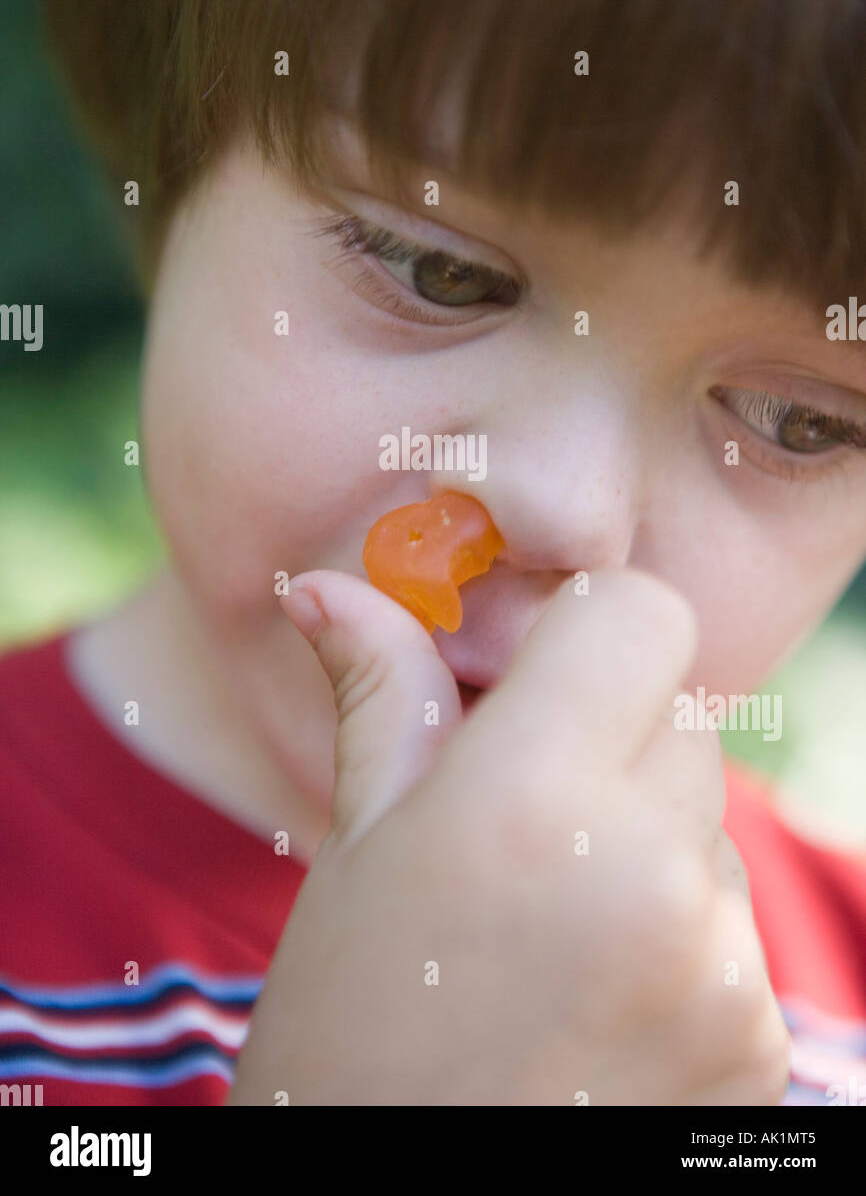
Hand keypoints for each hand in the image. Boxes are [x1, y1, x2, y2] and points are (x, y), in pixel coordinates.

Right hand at [227, 567, 789, 1105]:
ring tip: (551, 933)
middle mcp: (648, 874)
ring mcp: (719, 967)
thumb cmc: (345, 1031)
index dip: (590, 630)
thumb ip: (381, 697)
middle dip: (611, 741)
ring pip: (709, 822)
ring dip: (647, 845)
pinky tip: (596, 1004)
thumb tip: (328, 586)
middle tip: (523, 825)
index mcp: (529, 802)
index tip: (539, 683)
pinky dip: (679, 939)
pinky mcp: (760, 1042)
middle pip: (681, 716)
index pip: (644, 615)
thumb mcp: (355, 850)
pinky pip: (733, 926)